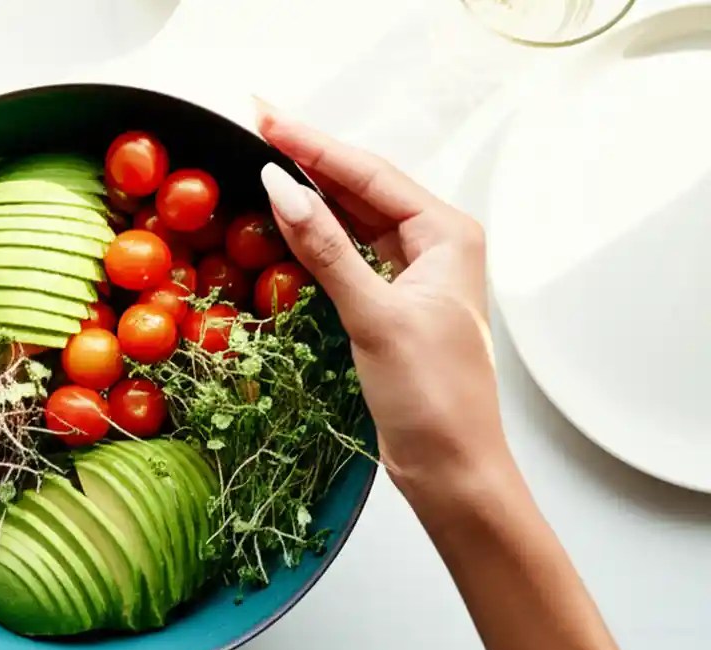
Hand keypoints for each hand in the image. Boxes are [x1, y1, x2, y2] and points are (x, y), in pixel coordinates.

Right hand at [256, 102, 512, 510]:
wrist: (453, 468)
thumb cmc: (432, 397)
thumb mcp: (375, 317)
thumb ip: (326, 250)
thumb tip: (281, 187)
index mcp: (448, 235)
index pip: (372, 175)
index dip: (316, 145)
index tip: (268, 120)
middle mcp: (435, 246)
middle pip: (364, 189)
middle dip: (311, 161)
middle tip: (257, 128)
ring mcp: (412, 276)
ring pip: (355, 220)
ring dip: (312, 196)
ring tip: (265, 163)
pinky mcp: (391, 305)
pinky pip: (349, 255)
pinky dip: (317, 238)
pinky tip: (288, 223)